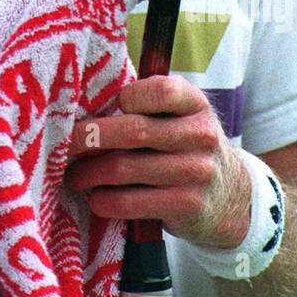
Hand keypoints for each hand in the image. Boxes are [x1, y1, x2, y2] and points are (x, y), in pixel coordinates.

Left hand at [66, 75, 251, 247]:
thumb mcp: (181, 117)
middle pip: (133, 131)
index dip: (127, 96)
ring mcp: (197, 171)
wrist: (230, 197)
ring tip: (75, 175)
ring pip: (125, 168)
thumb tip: (86, 101)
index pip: (160, 90)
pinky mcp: (186, 205)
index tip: (109, 106)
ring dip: (90, 173)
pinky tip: (96, 198)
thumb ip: (148, 105)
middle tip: (67, 144)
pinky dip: (105, 201)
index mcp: (195, 104)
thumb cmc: (185, 146)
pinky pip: (131, 202)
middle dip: (90, 138)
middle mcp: (201, 135)